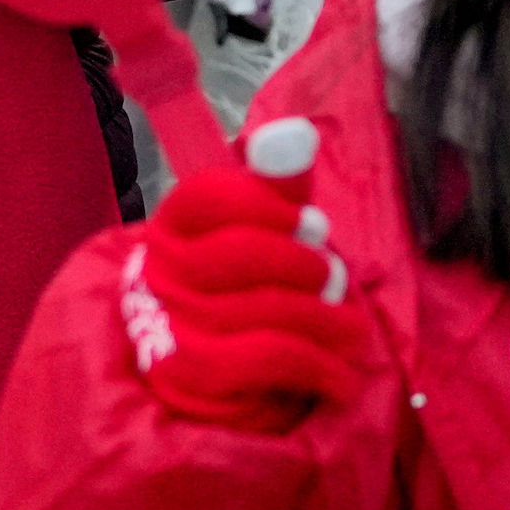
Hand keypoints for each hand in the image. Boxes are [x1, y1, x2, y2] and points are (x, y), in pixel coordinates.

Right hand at [129, 117, 371, 430]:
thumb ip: (277, 184)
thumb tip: (296, 129)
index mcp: (171, 226)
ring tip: (351, 329)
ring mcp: (169, 326)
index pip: (209, 197)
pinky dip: (317, 365)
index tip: (311, 224)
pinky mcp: (191, 376)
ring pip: (263, 311)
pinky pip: (266, 359)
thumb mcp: (258, 233)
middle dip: (302, 265)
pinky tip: (340, 374)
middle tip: (333, 277)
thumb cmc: (239, 293)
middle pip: (239, 254)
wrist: (203, 380)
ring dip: (323, 320)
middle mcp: (158, 272)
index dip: (268, 206)